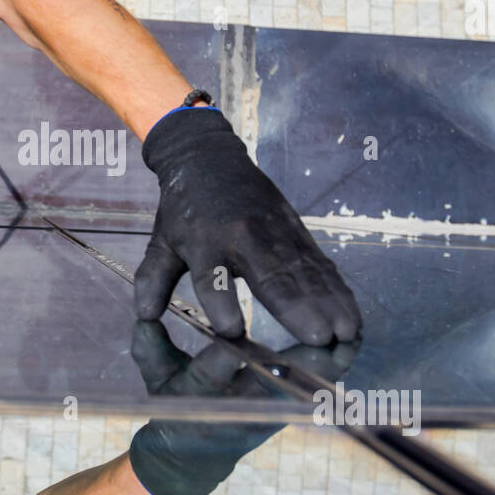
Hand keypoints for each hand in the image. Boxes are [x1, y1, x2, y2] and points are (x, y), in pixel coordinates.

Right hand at [128, 320, 360, 494]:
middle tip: (320, 335)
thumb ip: (151, 351)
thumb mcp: (157, 380)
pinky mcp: (286, 408)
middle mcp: (237, 407)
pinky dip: (333, 364)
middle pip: (271, 385)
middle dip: (296, 363)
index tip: (229, 340)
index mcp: (201, 397)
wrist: (195, 458)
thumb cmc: (174, 411)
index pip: (209, 377)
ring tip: (347, 331)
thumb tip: (145, 323)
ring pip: (301, 386)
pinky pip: (314, 385)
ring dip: (326, 363)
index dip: (220, 359)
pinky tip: (349, 339)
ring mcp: (266, 411)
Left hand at [135, 107, 360, 343]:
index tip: (231, 330)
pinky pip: (318, 263)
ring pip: (303, 271)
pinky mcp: (296, 230)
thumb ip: (154, 279)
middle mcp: (242, 238)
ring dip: (327, 302)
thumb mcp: (162, 241)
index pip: (210, 277)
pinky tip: (350, 312)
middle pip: (271, 276)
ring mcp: (274, 232)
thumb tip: (144, 315)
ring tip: (346, 332)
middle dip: (297, 308)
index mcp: (204, 243)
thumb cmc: (184, 208)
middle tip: (320, 337)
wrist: (208, 157)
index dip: (220, 302)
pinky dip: (336, 289)